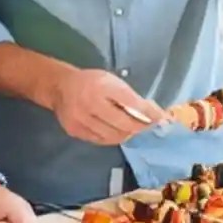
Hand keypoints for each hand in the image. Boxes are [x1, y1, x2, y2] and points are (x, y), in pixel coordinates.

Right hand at [49, 68, 168, 144]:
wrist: (60, 87)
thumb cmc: (91, 81)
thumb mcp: (112, 81)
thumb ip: (130, 97)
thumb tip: (154, 113)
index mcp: (102, 86)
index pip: (132, 103)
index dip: (149, 114)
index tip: (162, 120)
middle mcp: (91, 103)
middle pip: (124, 124)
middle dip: (140, 128)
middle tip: (150, 129)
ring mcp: (81, 119)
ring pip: (113, 135)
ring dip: (127, 135)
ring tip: (134, 131)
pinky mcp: (75, 131)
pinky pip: (100, 140)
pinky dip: (112, 138)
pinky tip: (117, 133)